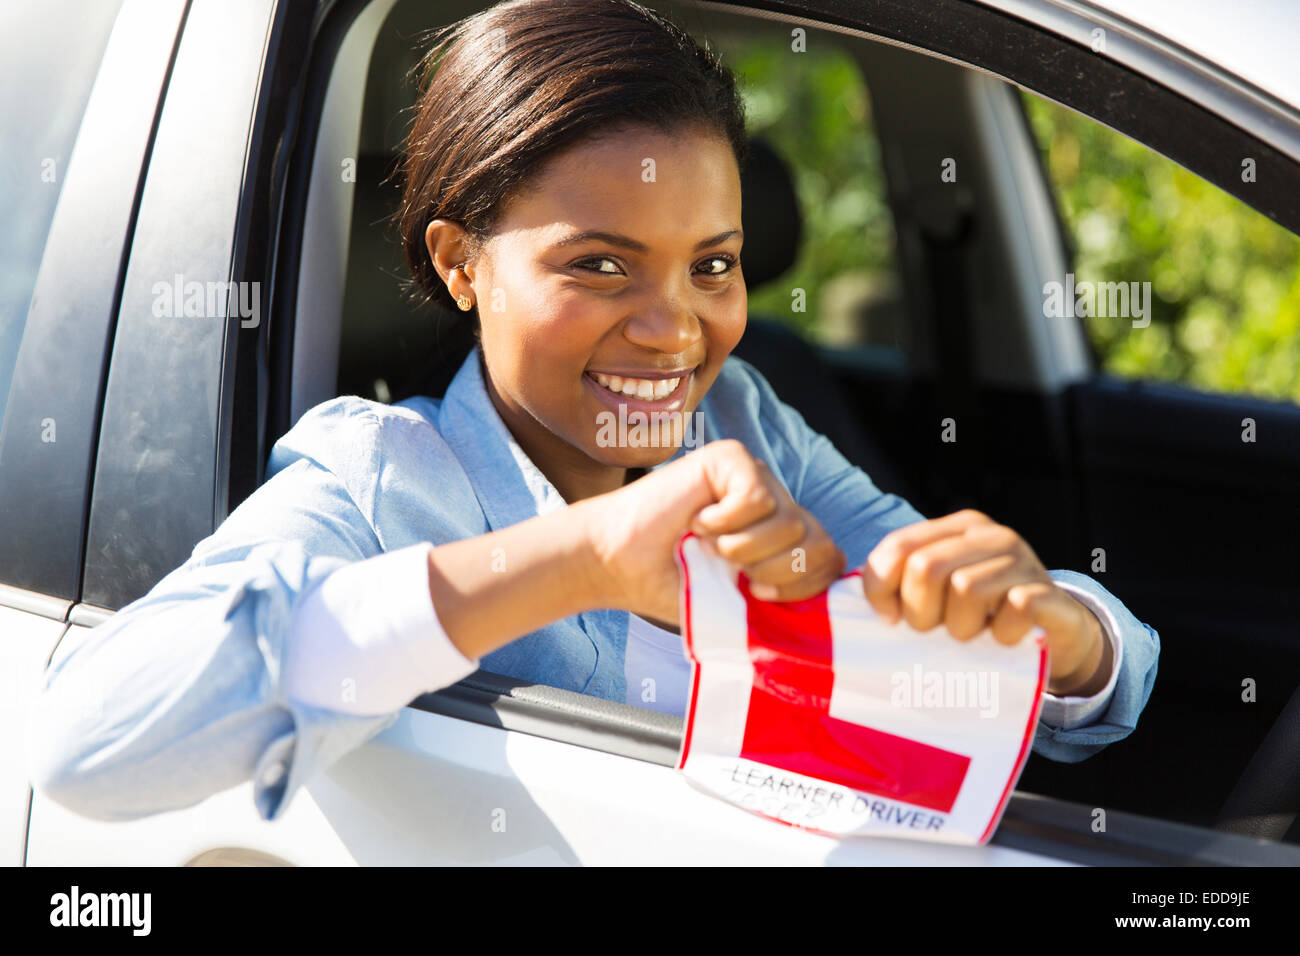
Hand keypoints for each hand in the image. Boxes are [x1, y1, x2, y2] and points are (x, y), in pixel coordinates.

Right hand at [582, 439, 844, 626]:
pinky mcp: (730, 457)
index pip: (829, 558)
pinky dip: (724, 521)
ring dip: (742, 548)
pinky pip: (756, 497)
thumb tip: (829, 616)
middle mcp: (775, 502)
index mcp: (781, 536)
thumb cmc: (673, 585)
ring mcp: (755, 476)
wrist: (616, 564)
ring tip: (707, 543)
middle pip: (818, 541)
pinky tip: (696, 519)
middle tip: (734, 572)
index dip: (801, 586)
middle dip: (776, 571)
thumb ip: (782, 602)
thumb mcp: (739, 605)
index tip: (755, 592)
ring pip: (790, 520)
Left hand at [859, 509, 1110, 695]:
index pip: (898, 547)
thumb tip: (866, 604)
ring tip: (973, 634)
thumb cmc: (985, 614)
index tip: (889, 618)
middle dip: (921, 611)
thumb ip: (904, 585)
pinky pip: (1012, 610)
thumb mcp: (942, 593)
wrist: (1058, 633)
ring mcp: (1023, 560)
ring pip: (966, 589)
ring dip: (961, 628)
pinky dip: (1001, 635)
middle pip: (927, 568)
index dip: (880, 587)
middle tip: (936, 631)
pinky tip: (1004, 638)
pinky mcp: (1048, 591)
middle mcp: (991, 535)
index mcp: (957, 528)